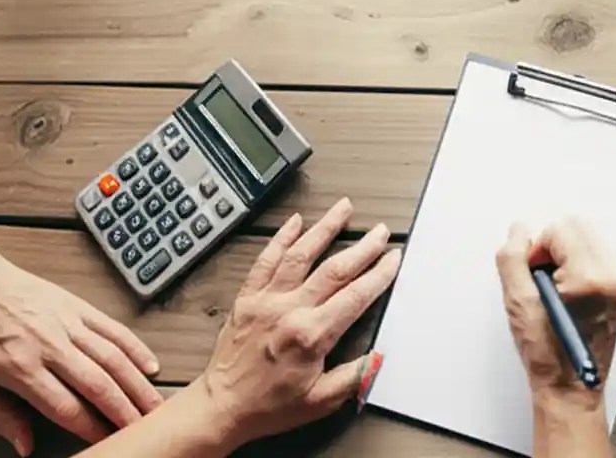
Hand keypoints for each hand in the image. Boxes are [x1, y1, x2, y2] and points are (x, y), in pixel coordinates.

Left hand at [0, 179, 162, 455]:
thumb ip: (0, 418)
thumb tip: (25, 448)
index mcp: (21, 368)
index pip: (65, 406)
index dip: (91, 428)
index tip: (109, 442)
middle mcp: (49, 345)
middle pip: (97, 384)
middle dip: (124, 411)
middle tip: (145, 429)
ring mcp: (67, 324)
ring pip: (112, 357)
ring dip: (137, 384)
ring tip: (155, 406)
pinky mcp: (79, 307)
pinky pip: (113, 329)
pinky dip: (135, 348)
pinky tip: (151, 367)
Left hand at [195, 198, 400, 450]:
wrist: (223, 407)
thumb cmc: (269, 407)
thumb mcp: (321, 401)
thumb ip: (353, 376)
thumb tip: (378, 356)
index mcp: (310, 336)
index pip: (355, 296)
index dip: (378, 275)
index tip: (393, 259)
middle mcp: (288, 311)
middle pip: (334, 269)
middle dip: (362, 247)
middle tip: (380, 232)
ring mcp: (266, 300)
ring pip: (300, 255)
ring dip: (324, 228)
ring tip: (343, 208)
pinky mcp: (247, 298)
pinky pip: (265, 261)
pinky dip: (280, 238)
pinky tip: (294, 221)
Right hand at [495, 218, 615, 411]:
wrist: (572, 386)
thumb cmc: (548, 354)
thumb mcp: (518, 303)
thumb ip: (513, 258)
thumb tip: (518, 230)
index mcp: (590, 279)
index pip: (560, 228)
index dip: (538, 247)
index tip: (533, 273)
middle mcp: (613, 277)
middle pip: (578, 225)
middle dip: (553, 244)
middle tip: (542, 277)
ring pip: (587, 237)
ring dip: (565, 253)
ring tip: (555, 286)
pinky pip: (596, 253)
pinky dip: (577, 262)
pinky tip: (567, 290)